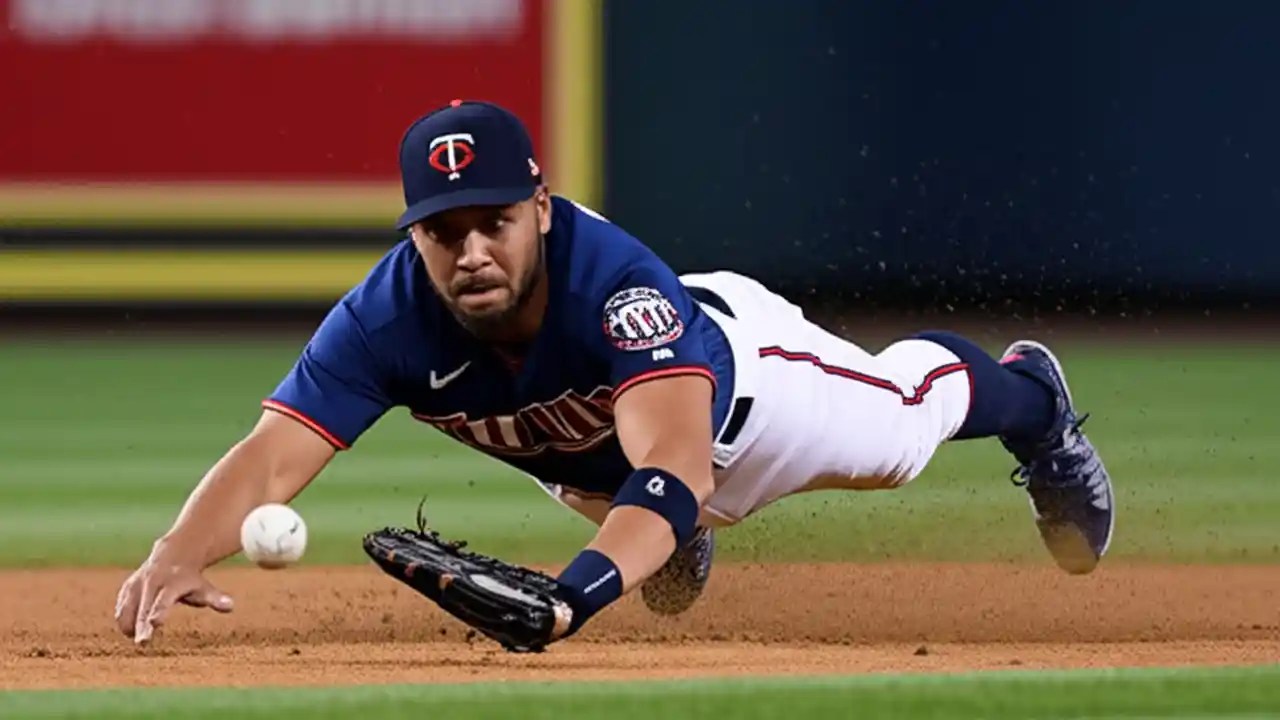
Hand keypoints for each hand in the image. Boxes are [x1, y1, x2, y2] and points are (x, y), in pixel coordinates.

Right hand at [114, 537, 233, 644]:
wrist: (173, 556)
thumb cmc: (190, 579)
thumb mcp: (203, 588)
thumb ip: (215, 598)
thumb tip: (230, 606)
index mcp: (172, 584)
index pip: (164, 600)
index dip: (159, 611)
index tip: (154, 623)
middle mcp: (152, 582)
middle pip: (144, 607)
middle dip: (141, 625)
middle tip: (142, 643)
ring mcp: (137, 584)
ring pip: (128, 608)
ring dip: (129, 624)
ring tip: (134, 637)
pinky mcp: (127, 588)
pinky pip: (122, 607)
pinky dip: (123, 619)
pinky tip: (129, 629)